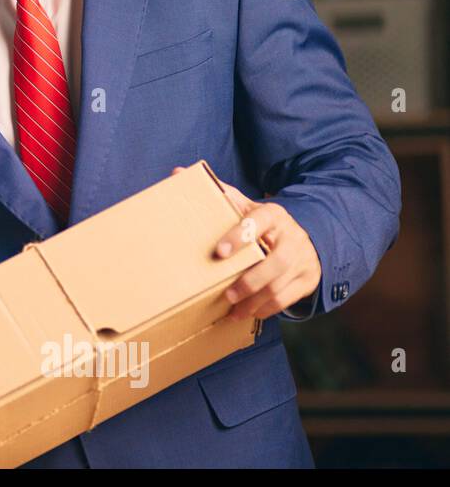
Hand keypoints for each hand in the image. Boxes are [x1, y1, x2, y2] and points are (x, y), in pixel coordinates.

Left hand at [171, 167, 320, 320]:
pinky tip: (248, 313)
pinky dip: (266, 309)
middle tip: (226, 294)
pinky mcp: (308, 278)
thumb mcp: (247, 207)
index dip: (239, 236)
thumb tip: (178, 172)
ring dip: (254, 301)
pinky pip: (287, 298)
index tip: (219, 252)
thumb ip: (219, 194)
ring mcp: (303, 259)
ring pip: (280, 285)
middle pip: (274, 262)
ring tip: (233, 310)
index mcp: (273, 215)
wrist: (306, 236)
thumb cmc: (263, 223)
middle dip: (249, 281)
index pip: (258, 222)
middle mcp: (292, 236)